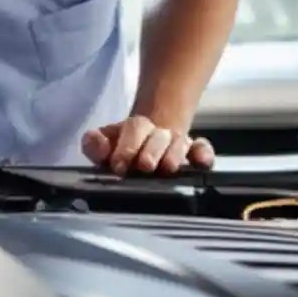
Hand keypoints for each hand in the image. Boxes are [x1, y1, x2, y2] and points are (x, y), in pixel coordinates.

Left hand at [81, 115, 213, 175]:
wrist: (148, 134)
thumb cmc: (122, 145)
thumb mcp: (104, 141)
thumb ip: (93, 143)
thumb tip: (101, 147)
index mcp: (136, 128)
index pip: (134, 129)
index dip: (126, 146)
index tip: (119, 165)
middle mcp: (158, 134)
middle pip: (158, 137)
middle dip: (150, 151)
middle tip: (144, 166)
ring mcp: (178, 142)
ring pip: (180, 144)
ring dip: (174, 155)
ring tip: (167, 168)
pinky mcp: (195, 152)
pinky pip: (203, 150)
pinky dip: (204, 155)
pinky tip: (201, 163)